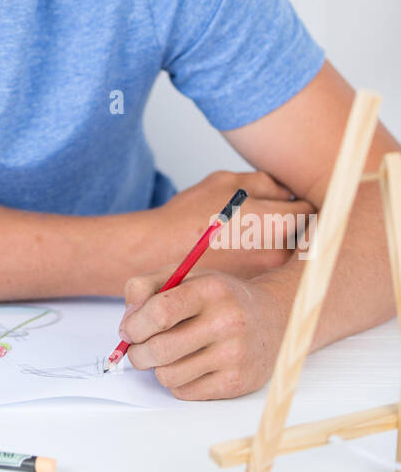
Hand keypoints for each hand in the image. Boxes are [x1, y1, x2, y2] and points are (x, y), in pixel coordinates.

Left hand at [117, 264, 287, 399]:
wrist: (273, 318)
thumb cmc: (218, 298)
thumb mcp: (184, 277)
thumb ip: (146, 287)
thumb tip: (126, 323)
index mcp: (210, 290)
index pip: (159, 312)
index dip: (134, 325)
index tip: (128, 330)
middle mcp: (226, 322)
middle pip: (159, 349)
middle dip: (137, 353)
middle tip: (138, 349)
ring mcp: (234, 355)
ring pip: (168, 376)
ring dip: (158, 368)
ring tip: (168, 355)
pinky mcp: (236, 383)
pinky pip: (185, 392)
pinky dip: (177, 382)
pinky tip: (189, 366)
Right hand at [155, 169, 315, 278]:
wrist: (160, 251)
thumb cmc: (191, 214)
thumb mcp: (229, 182)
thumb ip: (267, 183)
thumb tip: (288, 192)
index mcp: (277, 224)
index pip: (310, 210)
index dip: (298, 202)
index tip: (287, 202)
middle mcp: (279, 255)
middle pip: (306, 236)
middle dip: (295, 225)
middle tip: (275, 218)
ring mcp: (267, 276)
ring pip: (291, 257)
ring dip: (282, 245)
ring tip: (257, 236)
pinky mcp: (254, 289)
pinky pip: (272, 272)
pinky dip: (265, 261)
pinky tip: (244, 252)